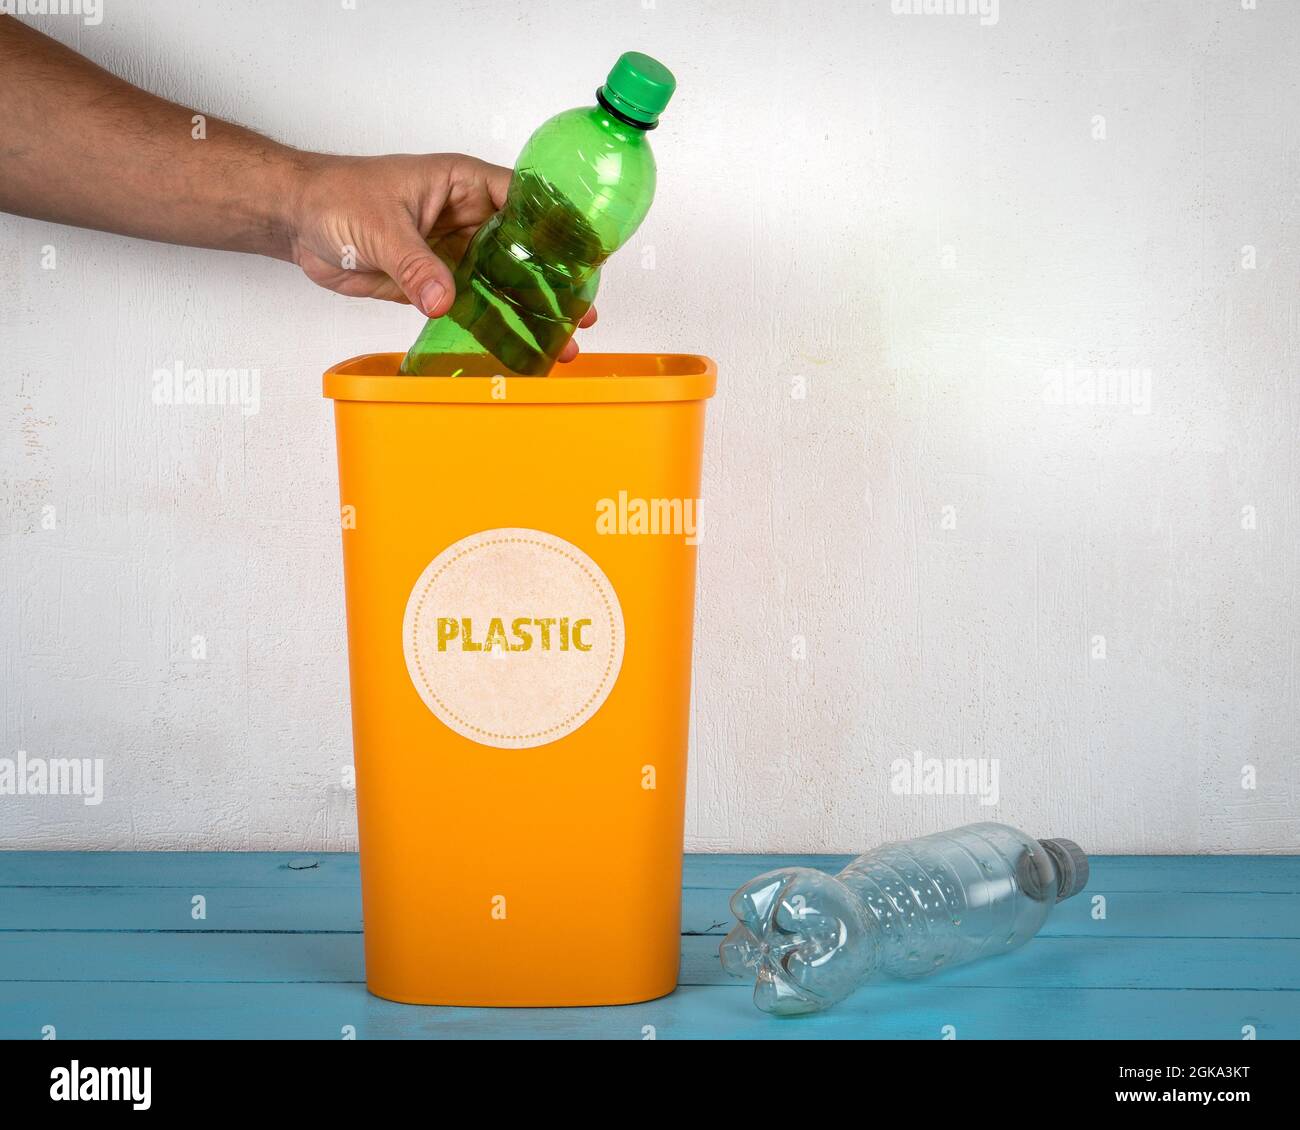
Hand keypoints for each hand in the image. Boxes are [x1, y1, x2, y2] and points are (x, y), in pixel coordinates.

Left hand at [288, 152, 595, 361]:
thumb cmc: (333, 196)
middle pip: (522, 251)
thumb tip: (444, 299)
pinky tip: (517, 346)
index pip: (525, 202)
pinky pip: (473, 306)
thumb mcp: (379, 227)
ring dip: (528, 312)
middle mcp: (466, 218)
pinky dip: (494, 326)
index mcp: (463, 185)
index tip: (585, 259)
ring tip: (560, 341)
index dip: (557, 229)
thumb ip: (414, 265)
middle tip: (582, 314)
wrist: (296, 221)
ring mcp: (453, 252)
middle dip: (553, 282)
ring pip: (502, 283)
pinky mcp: (436, 283)